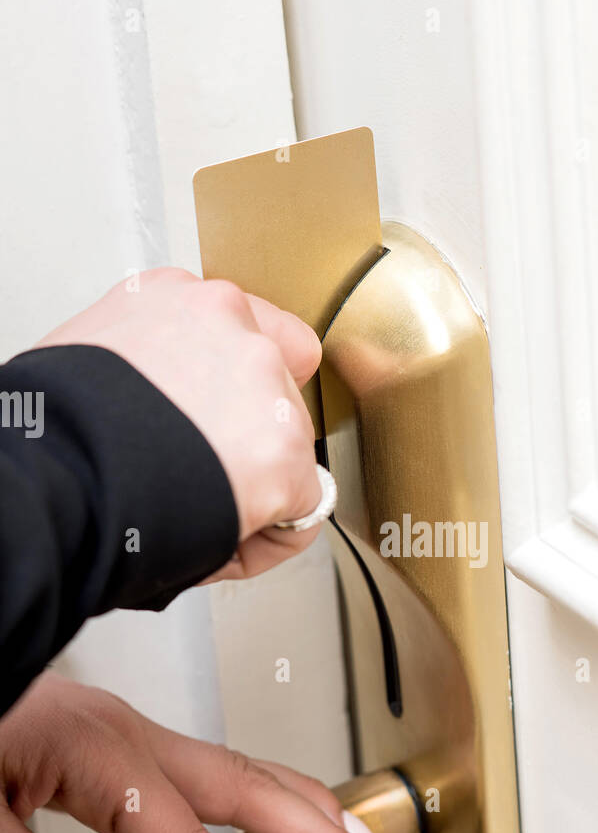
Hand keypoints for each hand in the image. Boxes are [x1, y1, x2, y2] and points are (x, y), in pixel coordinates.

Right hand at [35, 267, 325, 578]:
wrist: (58, 479)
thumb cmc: (57, 432)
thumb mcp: (95, 357)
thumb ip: (155, 361)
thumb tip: (171, 400)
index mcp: (177, 298)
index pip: (245, 328)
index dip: (233, 385)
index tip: (209, 414)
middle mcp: (229, 322)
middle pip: (279, 384)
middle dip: (249, 432)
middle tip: (198, 469)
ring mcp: (265, 384)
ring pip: (293, 444)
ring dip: (259, 480)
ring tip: (197, 502)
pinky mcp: (286, 451)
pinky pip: (306, 506)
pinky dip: (271, 533)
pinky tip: (222, 534)